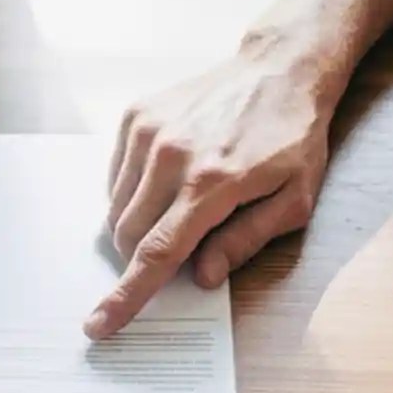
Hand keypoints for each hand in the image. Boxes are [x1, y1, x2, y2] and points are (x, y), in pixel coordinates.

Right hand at [85, 45, 334, 339]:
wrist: (280, 68)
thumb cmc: (292, 137)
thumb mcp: (294, 200)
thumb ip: (245, 242)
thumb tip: (202, 276)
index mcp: (212, 183)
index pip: (157, 254)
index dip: (126, 296)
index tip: (98, 324)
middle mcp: (172, 156)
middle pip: (130, 236)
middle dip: (143, 258)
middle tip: (181, 246)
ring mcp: (149, 132)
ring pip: (117, 209)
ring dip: (138, 227)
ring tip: (178, 207)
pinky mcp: (137, 116)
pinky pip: (116, 178)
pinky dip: (132, 195)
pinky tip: (165, 183)